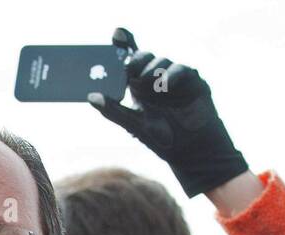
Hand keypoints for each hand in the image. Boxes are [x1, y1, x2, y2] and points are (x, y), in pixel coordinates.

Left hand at [88, 28, 248, 196]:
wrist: (191, 152)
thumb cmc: (162, 139)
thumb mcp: (134, 125)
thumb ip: (113, 110)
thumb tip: (91, 96)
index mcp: (139, 87)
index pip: (130, 62)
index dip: (124, 44)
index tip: (116, 34)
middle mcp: (156, 80)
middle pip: (145, 57)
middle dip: (136, 59)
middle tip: (128, 68)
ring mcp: (175, 79)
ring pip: (162, 61)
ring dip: (152, 70)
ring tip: (147, 85)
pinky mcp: (193, 81)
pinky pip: (182, 70)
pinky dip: (173, 75)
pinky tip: (166, 85)